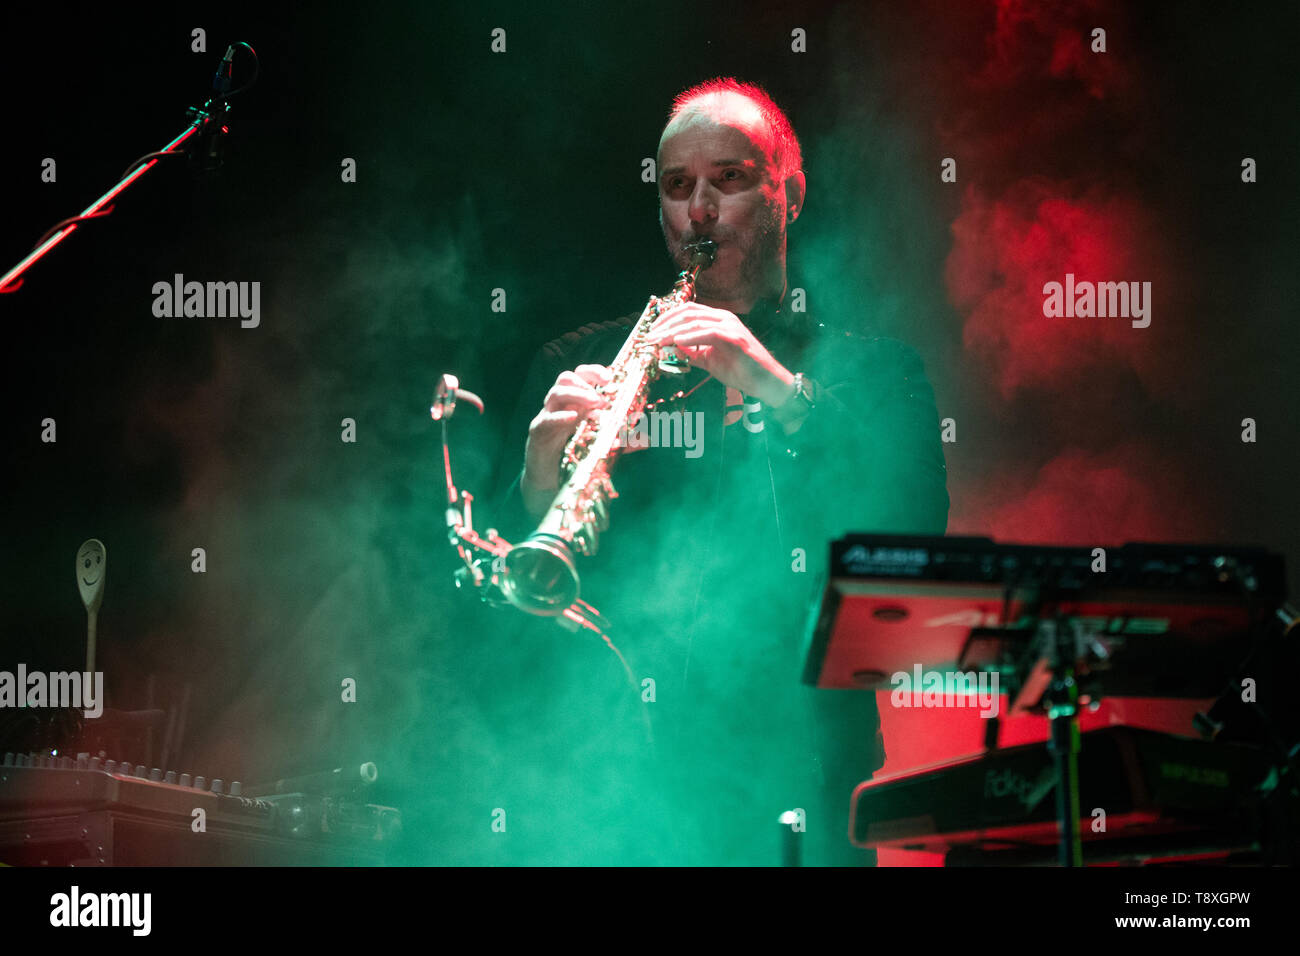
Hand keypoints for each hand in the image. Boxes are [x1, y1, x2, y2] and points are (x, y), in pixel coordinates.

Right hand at [521, 364, 611, 517]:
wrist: (550, 479)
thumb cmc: (574, 455)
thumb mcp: (603, 446)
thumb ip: (623, 442)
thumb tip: (647, 440)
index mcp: (575, 402)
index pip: (581, 376)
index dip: (594, 372)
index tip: (610, 377)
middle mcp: (561, 405)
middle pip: (566, 378)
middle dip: (585, 381)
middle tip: (601, 396)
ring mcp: (548, 416)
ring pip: (555, 393)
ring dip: (576, 395)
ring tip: (594, 403)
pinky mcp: (538, 433)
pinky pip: (546, 420)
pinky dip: (559, 417)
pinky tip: (572, 418)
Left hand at [645, 303, 794, 407]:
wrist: (765, 382)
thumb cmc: (741, 370)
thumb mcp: (709, 360)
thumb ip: (691, 353)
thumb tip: (669, 350)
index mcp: (718, 320)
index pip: (688, 311)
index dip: (667, 318)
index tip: (652, 331)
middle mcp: (724, 318)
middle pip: (688, 313)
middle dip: (665, 324)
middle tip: (649, 336)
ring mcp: (730, 326)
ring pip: (695, 322)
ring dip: (672, 331)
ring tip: (658, 340)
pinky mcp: (735, 338)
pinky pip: (708, 333)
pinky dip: (690, 337)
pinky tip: (677, 342)